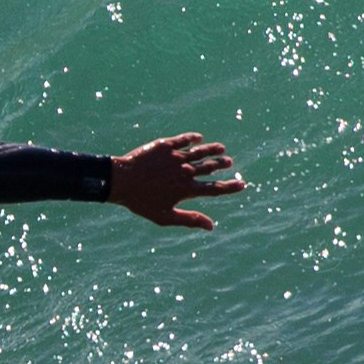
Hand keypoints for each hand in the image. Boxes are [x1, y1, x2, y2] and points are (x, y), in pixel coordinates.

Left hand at [105, 131, 240, 229]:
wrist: (121, 180)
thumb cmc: (141, 202)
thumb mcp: (165, 217)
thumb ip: (190, 219)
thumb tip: (211, 226)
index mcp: (187, 189)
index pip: (215, 189)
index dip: (230, 187)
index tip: (242, 184)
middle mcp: (185, 171)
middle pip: (210, 167)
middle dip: (222, 165)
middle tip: (229, 162)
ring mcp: (176, 157)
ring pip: (200, 152)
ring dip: (212, 150)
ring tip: (221, 148)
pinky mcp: (165, 145)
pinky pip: (184, 140)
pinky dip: (193, 139)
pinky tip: (198, 138)